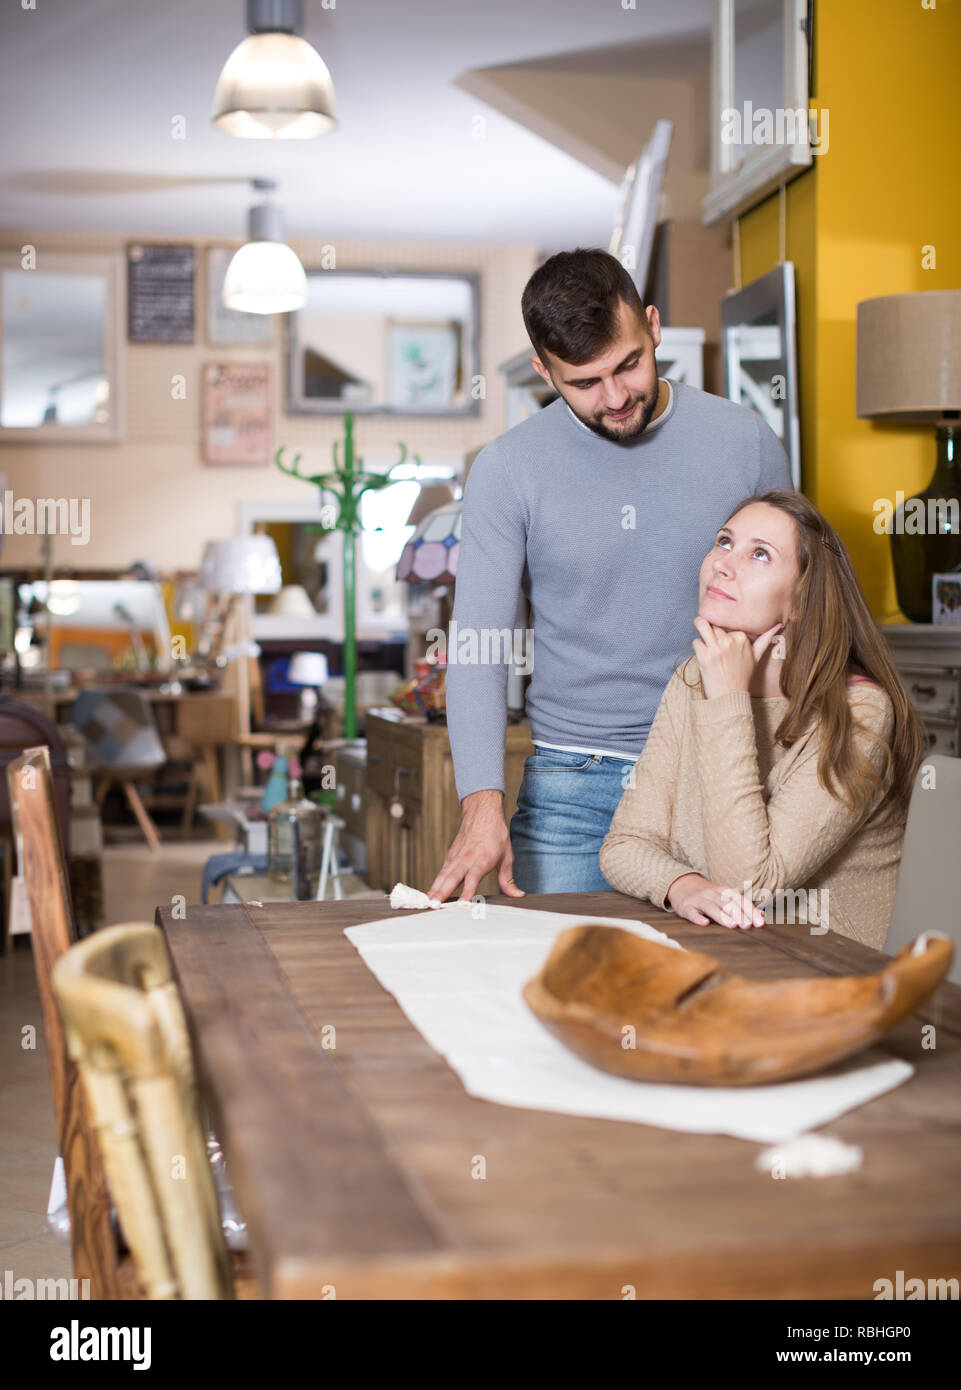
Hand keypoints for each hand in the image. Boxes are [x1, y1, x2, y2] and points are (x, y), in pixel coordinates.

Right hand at [427, 789, 524, 903]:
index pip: (473, 877)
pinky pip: (441, 872)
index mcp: (482, 859)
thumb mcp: (507, 857)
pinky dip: (434, 883)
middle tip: (434, 905)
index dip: (468, 891)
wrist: (482, 813)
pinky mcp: (450, 857)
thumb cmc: (495, 834)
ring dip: (434, 889)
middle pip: (452, 878)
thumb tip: (517, 895)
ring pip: (443, 875)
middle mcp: (466, 859)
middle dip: (442, 892)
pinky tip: (429, 895)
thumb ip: (508, 879)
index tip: (462, 904)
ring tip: (427, 903)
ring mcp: (456, 857)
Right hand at [666, 872, 764, 928]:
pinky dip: (697, 917)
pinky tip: (704, 923)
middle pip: (726, 903)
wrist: (681, 885)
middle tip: (747, 925)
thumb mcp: (724, 896)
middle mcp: (712, 893)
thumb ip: (742, 906)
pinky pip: (691, 912)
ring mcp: (698, 900)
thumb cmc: (708, 895)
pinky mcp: (686, 907)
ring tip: (732, 925)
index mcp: (724, 891)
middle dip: (738, 914)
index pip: (739, 900)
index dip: (749, 911)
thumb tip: (762, 916)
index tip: (759, 923)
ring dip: (722, 916)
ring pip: (711, 907)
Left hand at [692, 617, 783, 699]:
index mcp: (742, 638)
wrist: (730, 695)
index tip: (723, 638)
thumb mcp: (756, 657)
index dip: (724, 629)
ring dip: (700, 628)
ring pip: (702, 625)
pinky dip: (698, 647)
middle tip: (710, 638)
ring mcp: (716, 648)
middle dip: (711, 629)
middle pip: (714, 624)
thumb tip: (778, 625)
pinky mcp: (705, 656)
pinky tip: (703, 655)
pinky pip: (696, 641)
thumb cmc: (742, 676)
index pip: (728, 623)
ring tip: (701, 632)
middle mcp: (730, 641)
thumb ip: (764, 640)